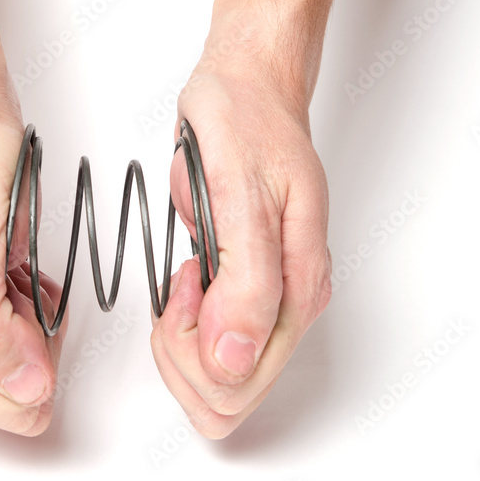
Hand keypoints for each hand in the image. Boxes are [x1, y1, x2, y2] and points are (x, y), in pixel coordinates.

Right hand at [0, 99, 65, 435]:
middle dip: (29, 340)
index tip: (22, 305)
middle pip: (6, 389)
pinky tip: (16, 270)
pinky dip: (39, 306)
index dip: (24, 359)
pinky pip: (32, 338)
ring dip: (37, 319)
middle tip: (13, 281)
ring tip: (11, 268)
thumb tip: (22, 393)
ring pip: (25, 367)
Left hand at [151, 22, 332, 438]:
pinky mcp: (254, 290)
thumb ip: (245, 283)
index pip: (237, 382)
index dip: (192, 347)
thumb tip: (237, 360)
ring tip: (186, 277)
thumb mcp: (238, 192)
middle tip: (181, 284)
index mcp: (298, 289)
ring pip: (219, 377)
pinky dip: (186, 324)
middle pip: (228, 392)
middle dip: (183, 354)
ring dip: (183, 341)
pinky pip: (214, 345)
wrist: (250, 88)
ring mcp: (274, 300)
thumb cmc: (246, 124)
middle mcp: (292, 305)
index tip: (188, 281)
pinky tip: (191, 277)